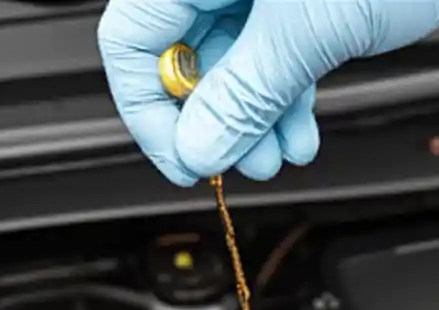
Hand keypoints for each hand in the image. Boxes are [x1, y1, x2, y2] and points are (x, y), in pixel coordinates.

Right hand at [98, 0, 438, 185]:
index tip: (183, 161)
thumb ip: (247, 93)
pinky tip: (300, 134)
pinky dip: (285, 98)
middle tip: (238, 164)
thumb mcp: (308, 31)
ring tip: (277, 158)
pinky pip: (273, 55)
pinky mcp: (301, 1)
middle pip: (182, 54)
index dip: (148, 109)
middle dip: (212, 120)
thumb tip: (200, 145)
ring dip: (253, 119)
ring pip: (232, 62)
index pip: (131, 39)